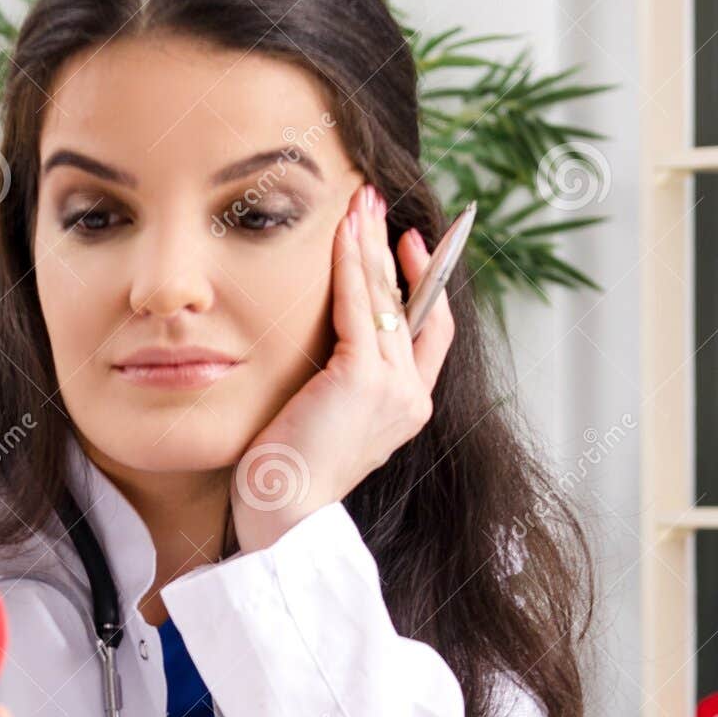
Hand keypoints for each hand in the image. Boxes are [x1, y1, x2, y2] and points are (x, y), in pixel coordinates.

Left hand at [231, 180, 455, 552]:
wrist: (284, 515)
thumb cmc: (290, 475)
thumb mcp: (325, 421)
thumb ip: (340, 384)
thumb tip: (327, 344)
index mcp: (408, 409)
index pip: (433, 332)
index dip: (426, 282)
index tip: (406, 243)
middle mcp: (411, 397)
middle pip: (413, 302)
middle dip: (394, 246)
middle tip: (375, 201)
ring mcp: (394, 387)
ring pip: (387, 297)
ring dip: (371, 243)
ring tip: (358, 201)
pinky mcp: (363, 378)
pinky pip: (358, 304)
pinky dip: (351, 263)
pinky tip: (340, 234)